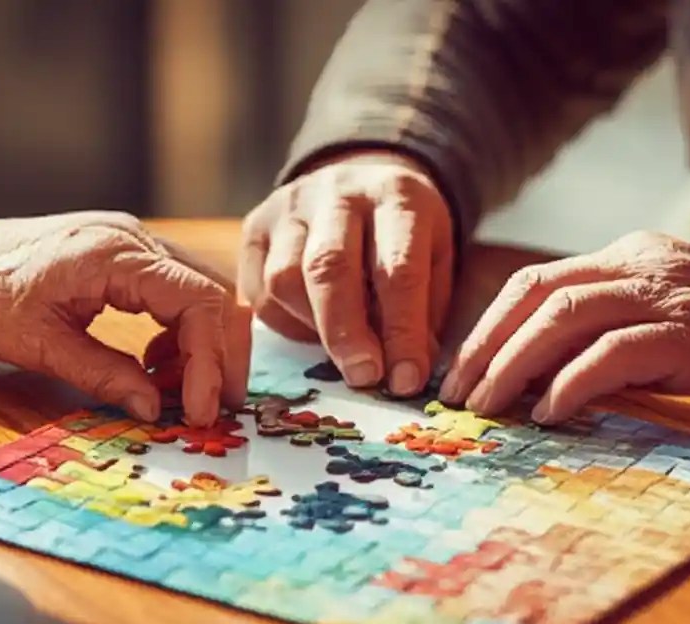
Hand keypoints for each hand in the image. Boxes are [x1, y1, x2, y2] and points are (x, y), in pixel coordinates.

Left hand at [0, 204, 247, 426]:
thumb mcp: (38, 346)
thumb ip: (101, 375)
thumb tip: (153, 409)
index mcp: (112, 255)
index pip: (197, 301)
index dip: (210, 360)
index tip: (199, 410)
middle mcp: (133, 238)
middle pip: (213, 293)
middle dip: (221, 356)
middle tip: (211, 409)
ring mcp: (132, 241)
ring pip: (200, 291)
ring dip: (203, 345)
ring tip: (181, 393)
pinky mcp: (125, 254)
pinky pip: (175, 289)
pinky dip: (179, 331)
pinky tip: (154, 364)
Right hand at [238, 149, 452, 395]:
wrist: (358, 178)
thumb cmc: (403, 232)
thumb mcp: (435, 258)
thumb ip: (423, 311)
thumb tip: (403, 374)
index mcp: (396, 196)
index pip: (397, 269)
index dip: (402, 331)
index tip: (406, 380)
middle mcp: (338, 193)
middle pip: (329, 268)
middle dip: (346, 334)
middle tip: (363, 377)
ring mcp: (289, 207)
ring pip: (284, 279)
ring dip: (312, 328)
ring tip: (339, 350)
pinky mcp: (254, 226)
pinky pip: (258, 289)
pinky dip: (285, 322)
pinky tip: (311, 326)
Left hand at [440, 232, 689, 422]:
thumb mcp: (666, 316)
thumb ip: (608, 328)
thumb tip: (540, 373)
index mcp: (629, 255)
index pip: (536, 282)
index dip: (489, 325)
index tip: (462, 368)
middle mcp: (640, 265)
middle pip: (536, 294)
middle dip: (486, 345)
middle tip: (457, 393)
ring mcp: (666, 295)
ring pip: (563, 318)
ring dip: (513, 365)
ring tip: (488, 407)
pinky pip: (612, 354)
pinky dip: (570, 383)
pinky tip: (548, 413)